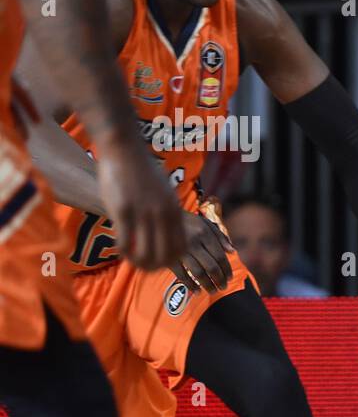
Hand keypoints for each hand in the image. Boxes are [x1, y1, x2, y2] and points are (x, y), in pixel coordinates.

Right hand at [96, 145, 185, 271]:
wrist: (124, 149)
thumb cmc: (143, 172)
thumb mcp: (165, 193)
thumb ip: (168, 214)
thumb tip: (170, 236)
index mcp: (175, 211)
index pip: (180, 248)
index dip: (170, 261)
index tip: (160, 263)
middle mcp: (162, 214)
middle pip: (163, 255)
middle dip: (153, 267)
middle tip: (142, 267)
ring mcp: (142, 213)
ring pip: (143, 253)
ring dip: (136, 262)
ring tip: (130, 259)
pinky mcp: (122, 210)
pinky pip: (123, 241)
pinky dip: (122, 250)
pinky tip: (118, 248)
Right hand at [171, 209, 233, 292]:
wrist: (160, 216)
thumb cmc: (188, 221)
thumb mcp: (205, 223)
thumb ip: (220, 237)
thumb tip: (233, 252)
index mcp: (205, 233)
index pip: (220, 256)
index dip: (226, 270)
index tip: (229, 279)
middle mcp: (194, 242)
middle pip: (211, 266)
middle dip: (219, 280)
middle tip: (223, 287)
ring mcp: (180, 250)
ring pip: (198, 273)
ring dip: (207, 285)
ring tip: (213, 291)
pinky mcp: (168, 256)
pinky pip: (181, 274)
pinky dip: (190, 284)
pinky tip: (196, 290)